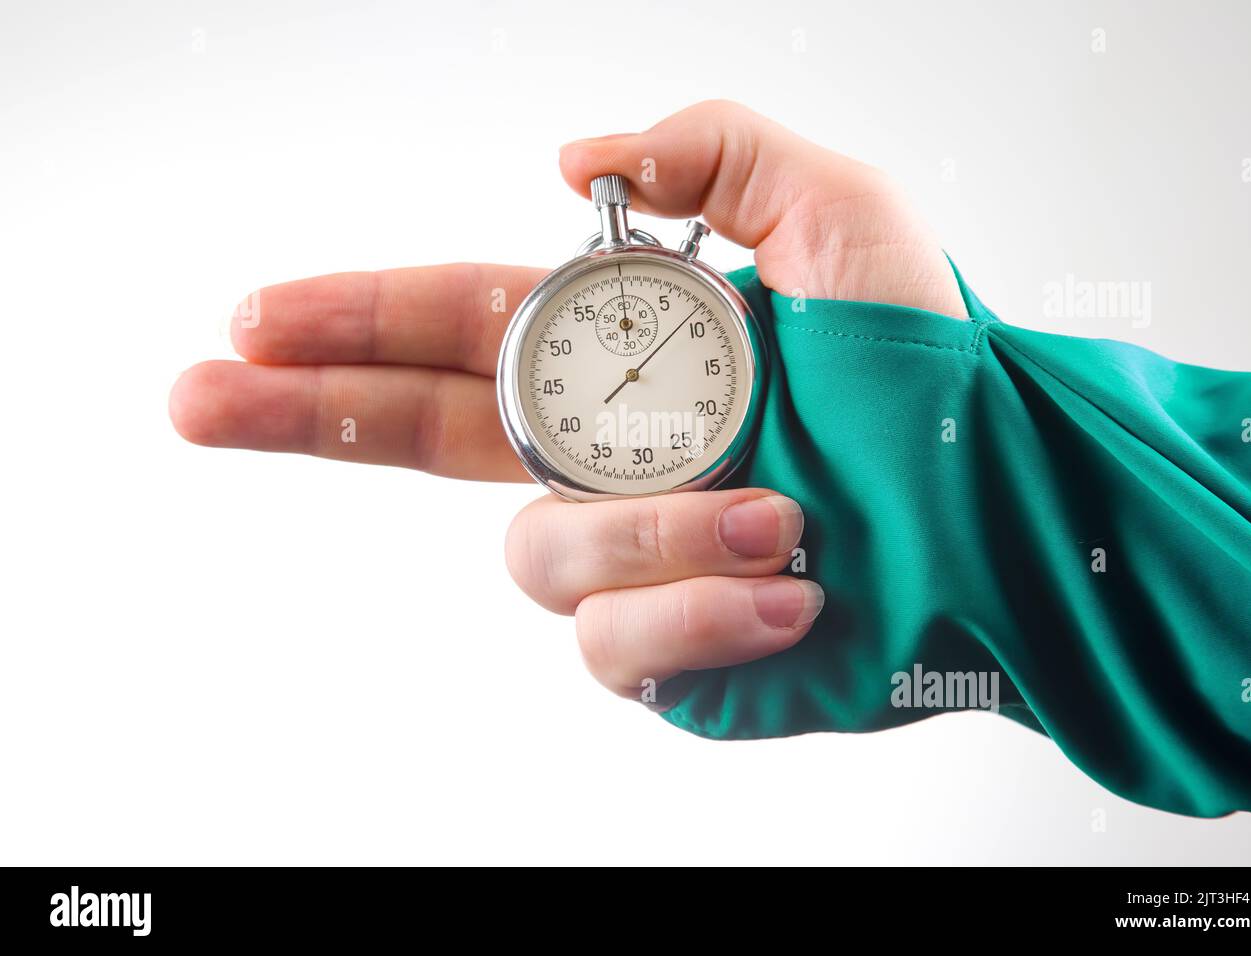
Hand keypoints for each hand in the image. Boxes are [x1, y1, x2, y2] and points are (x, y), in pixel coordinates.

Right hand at [170, 100, 962, 706]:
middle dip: (310, 414)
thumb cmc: (938, 372)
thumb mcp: (839, 212)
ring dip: (655, 526)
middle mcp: (608, 459)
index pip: (461, 332)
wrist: (1017, 512)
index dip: (354, 323)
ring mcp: (633, 558)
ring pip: (540, 558)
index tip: (254, 319)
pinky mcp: (673, 649)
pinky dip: (704, 608)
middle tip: (204, 395)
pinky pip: (620, 644)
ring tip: (787, 511)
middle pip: (421, 441)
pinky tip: (797, 586)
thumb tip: (565, 162)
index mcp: (628, 359)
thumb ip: (710, 151)